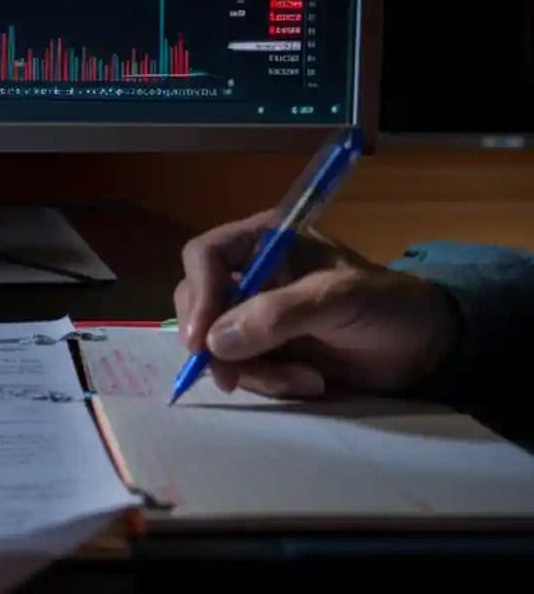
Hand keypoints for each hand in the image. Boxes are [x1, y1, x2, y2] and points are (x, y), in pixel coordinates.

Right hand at [173, 210, 459, 398]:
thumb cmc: (387, 306)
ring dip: (252, 369)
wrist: (424, 349)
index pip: (205, 255)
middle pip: (197, 302)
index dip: (198, 294)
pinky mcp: (266, 349)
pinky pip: (241, 367)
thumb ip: (277, 315)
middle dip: (215, 343)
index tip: (201, 341)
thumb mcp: (338, 300)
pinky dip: (268, 381)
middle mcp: (252, 273)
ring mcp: (255, 314)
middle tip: (231, 376)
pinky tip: (309, 381)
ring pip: (216, 343)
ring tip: (302, 379)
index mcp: (265, 241)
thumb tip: (215, 341)